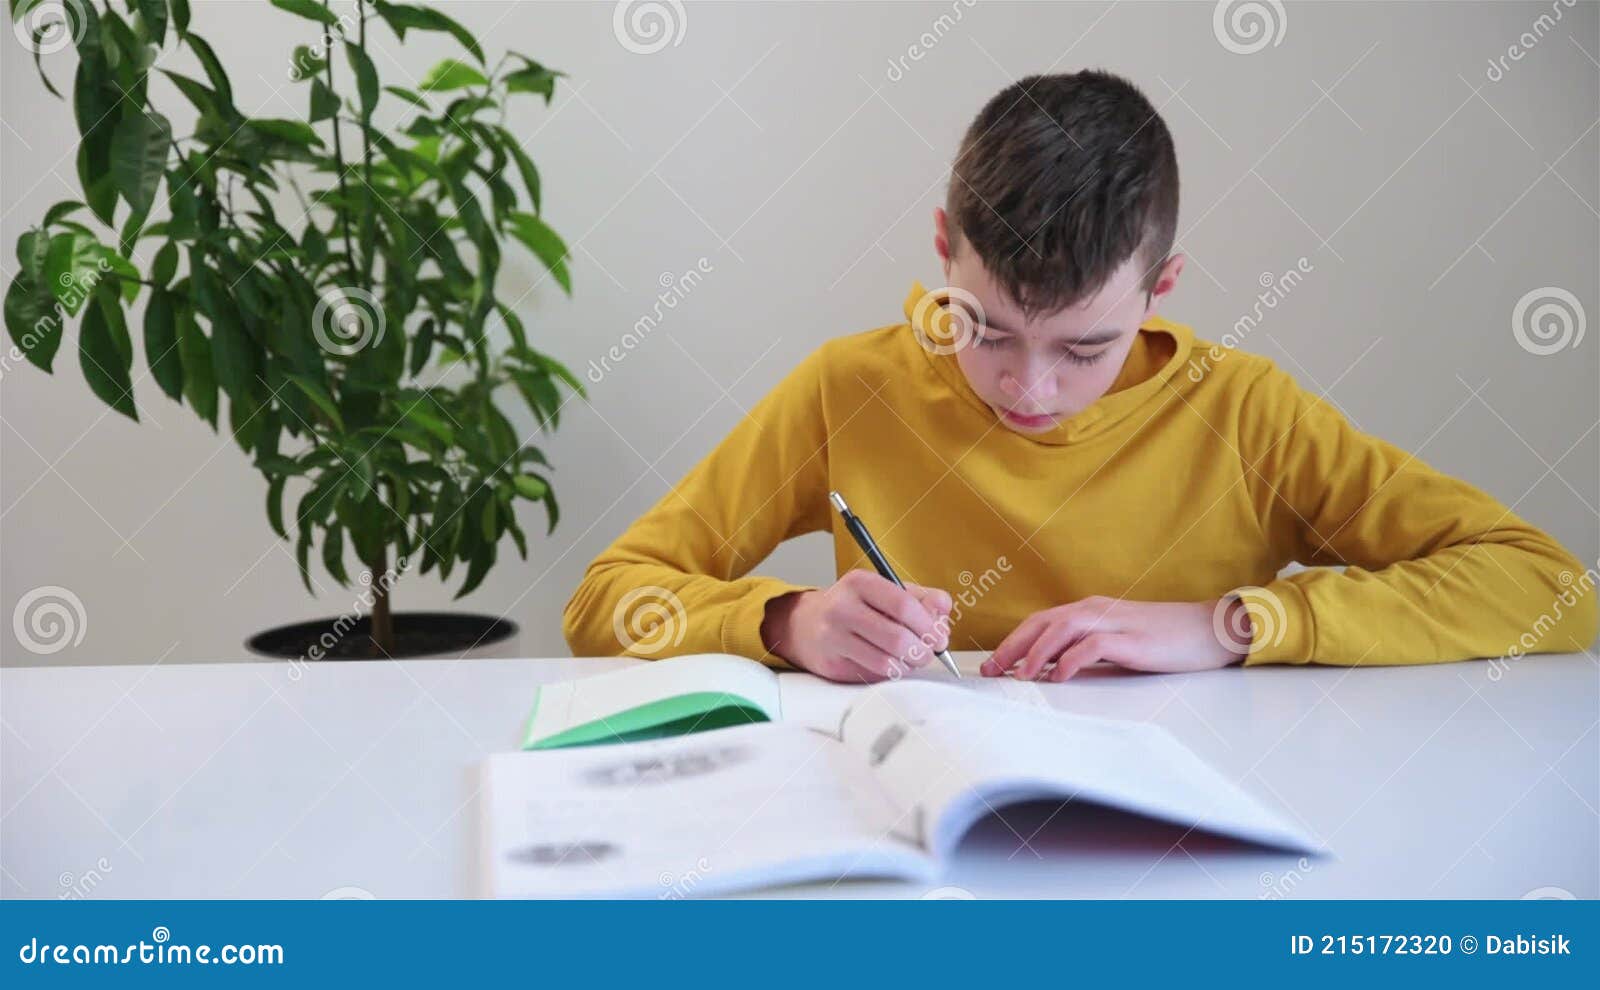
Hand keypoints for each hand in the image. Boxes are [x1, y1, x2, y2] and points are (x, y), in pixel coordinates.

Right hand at [761, 571, 952, 682]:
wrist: (805, 624)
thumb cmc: (855, 607)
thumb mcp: (886, 591)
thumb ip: (921, 598)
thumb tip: (943, 609)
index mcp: (859, 583)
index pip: (903, 605)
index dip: (928, 625)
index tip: (939, 637)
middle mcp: (841, 607)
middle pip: (897, 638)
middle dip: (922, 651)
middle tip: (928, 654)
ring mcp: (833, 637)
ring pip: (886, 662)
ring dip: (908, 665)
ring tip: (910, 659)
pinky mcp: (831, 664)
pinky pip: (873, 675)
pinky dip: (890, 673)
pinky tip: (889, 663)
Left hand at [981, 596, 1248, 681]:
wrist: (1210, 629)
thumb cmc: (1164, 639)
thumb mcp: (1117, 642)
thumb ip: (1087, 650)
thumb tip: (1053, 670)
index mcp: (1090, 610)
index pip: (1041, 622)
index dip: (1013, 642)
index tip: (993, 664)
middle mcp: (1096, 610)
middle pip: (1043, 622)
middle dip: (1012, 646)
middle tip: (991, 671)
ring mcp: (1114, 622)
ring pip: (1061, 629)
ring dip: (1035, 652)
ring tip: (1019, 675)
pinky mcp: (1132, 639)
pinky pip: (1093, 645)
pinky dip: (1071, 659)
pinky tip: (1059, 675)